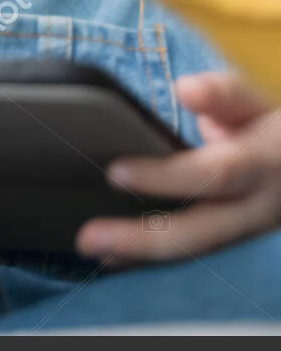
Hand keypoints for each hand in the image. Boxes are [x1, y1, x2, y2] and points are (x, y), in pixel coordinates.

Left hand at [76, 71, 280, 267]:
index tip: (114, 173)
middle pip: (202, 232)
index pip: (214, 174)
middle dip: (143, 239)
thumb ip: (222, 95)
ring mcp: (249, 232)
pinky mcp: (235, 243)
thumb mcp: (257, 104)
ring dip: (142, 257)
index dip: (164, 177)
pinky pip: (193, 256)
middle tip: (88, 238)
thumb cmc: (271, 130)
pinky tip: (116, 259)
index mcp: (263, 165)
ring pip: (197, 253)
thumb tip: (186, 89)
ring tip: (95, 253)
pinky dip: (152, 261)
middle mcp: (258, 208)